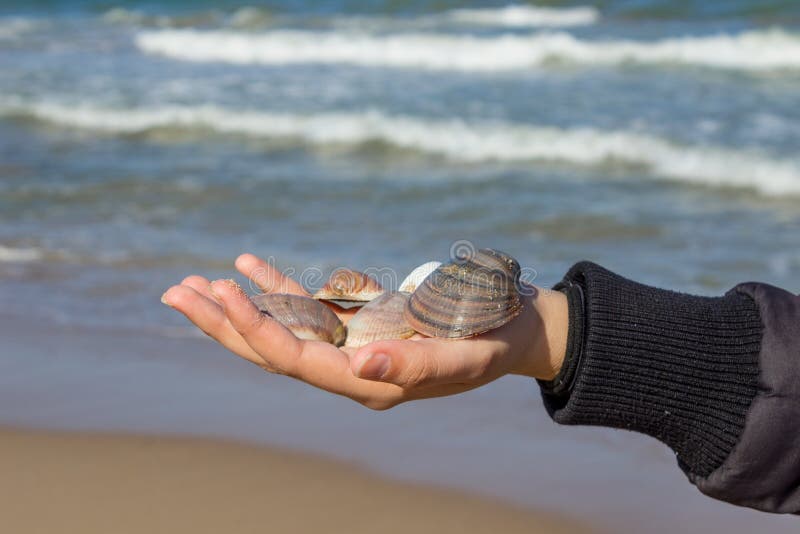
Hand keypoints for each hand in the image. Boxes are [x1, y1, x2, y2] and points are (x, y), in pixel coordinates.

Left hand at [161, 254, 567, 409]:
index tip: (221, 292)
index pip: (298, 361)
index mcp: (371, 383)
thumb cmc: (495, 342)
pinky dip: (279, 288)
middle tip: (176, 291)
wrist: (513, 332)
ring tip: (192, 284)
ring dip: (238, 309)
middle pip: (274, 350)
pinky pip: (311, 307)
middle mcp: (352, 369)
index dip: (257, 329)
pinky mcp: (360, 324)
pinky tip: (248, 264)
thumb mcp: (467, 356)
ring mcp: (352, 346)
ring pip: (283, 331)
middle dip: (224, 324)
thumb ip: (418, 367)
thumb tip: (360, 369)